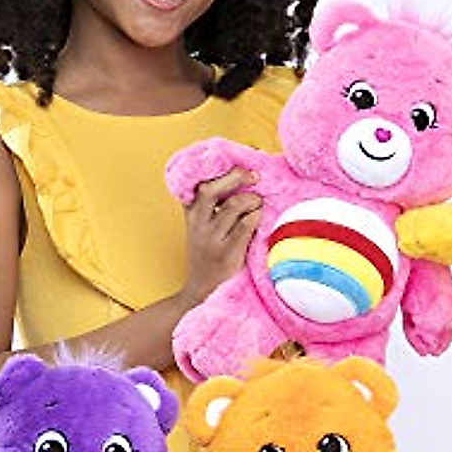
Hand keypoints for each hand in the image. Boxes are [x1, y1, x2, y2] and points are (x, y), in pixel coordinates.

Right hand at [180, 168, 261, 306]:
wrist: (201, 292)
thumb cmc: (210, 254)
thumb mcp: (204, 227)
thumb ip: (216, 205)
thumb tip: (246, 176)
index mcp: (191, 213)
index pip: (199, 182)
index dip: (220, 168)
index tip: (240, 159)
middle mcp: (197, 224)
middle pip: (211, 189)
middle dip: (236, 177)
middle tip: (255, 176)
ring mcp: (210, 239)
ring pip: (234, 205)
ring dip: (252, 200)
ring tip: (258, 204)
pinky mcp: (226, 253)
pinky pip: (246, 225)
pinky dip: (257, 217)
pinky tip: (260, 218)